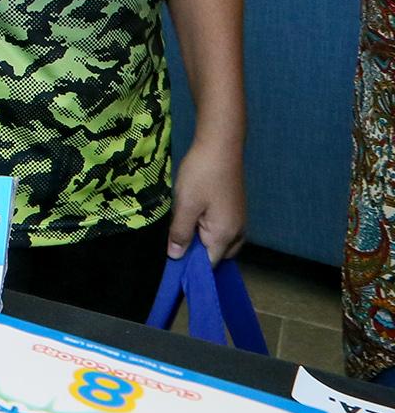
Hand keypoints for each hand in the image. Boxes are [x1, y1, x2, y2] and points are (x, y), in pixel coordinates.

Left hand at [168, 134, 245, 262]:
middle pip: (216, 255)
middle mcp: (238, 233)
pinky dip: (208, 231)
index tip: (173, 262)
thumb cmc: (202, 175)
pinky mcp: (236, 211)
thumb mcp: (185, 205)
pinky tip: (194, 218)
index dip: (190, 267)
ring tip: (183, 228)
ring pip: (220, 242)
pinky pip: (222, 230)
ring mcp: (239, 221)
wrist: (221, 146)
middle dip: (197, 254)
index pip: (209, 264)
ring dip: (202, 241)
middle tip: (176, 241)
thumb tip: (176, 257)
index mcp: (226, 235)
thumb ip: (181, 233)